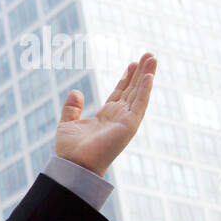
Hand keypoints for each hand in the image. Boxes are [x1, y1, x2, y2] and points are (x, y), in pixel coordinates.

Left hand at [53, 52, 156, 178]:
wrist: (73, 164)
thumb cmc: (70, 150)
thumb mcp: (67, 124)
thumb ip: (71, 108)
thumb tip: (76, 91)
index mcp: (105, 117)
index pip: (119, 93)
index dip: (126, 78)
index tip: (132, 64)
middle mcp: (118, 117)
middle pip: (132, 90)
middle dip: (141, 73)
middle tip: (149, 55)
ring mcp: (125, 121)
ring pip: (139, 94)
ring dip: (147, 76)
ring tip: (153, 58)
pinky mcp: (129, 126)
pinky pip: (140, 105)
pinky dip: (145, 90)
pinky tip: (149, 76)